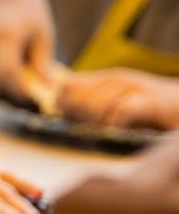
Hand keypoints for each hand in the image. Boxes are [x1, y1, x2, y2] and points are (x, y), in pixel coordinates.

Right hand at [0, 0, 56, 99]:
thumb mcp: (43, 36)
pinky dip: (2, 76)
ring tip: (28, 84)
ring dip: (8, 84)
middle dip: (15, 90)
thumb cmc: (30, 15)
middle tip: (34, 97)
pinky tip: (17, 71)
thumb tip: (48, 87)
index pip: (9, 70)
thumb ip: (43, 63)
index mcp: (5, 35)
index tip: (37, 97)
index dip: (21, 88)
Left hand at [58, 68, 178, 130]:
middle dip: (77, 118)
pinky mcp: (151, 100)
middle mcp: (117, 80)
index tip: (74, 121)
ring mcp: (134, 87)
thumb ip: (91, 105)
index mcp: (106, 80)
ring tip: (106, 134)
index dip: (64, 107)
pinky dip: (115, 124)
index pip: (66, 88)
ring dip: (95, 123)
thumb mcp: (117, 104)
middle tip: (92, 130)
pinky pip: (122, 110)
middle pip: (76, 98)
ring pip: (95, 103)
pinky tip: (117, 132)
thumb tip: (60, 109)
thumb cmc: (153, 112)